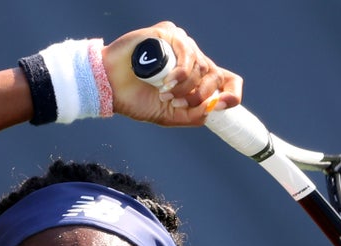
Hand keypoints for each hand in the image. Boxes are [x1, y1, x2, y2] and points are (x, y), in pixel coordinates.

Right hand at [104, 22, 242, 125]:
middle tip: (176, 104)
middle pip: (213, 75)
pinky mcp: (168, 34)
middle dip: (198, 96)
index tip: (221, 106)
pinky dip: (180, 71)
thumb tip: (211, 110)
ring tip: (165, 93)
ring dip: (185, 86)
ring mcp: (180, 46)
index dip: (232, 94)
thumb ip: (190, 116)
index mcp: (194, 79)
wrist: (108, 87)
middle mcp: (191, 60)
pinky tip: (166, 81)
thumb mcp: (166, 116)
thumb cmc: (133, 98)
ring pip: (201, 65)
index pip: (226, 80)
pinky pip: (187, 50)